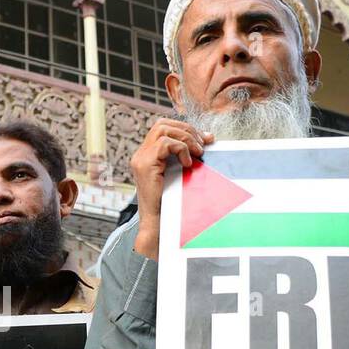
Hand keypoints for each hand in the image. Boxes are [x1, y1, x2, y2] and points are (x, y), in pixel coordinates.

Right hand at [131, 118, 213, 260]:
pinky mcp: (144, 165)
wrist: (158, 225)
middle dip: (188, 130)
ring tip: (197, 153)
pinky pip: (165, 144)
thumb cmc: (171, 203)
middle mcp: (140, 154)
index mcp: (147, 155)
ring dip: (186, 138)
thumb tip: (207, 139)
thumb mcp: (180, 174)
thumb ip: (186, 157)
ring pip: (163, 129)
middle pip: (163, 124)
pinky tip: (188, 163)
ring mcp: (140, 159)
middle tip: (203, 146)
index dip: (186, 129)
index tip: (206, 140)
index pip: (164, 128)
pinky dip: (180, 149)